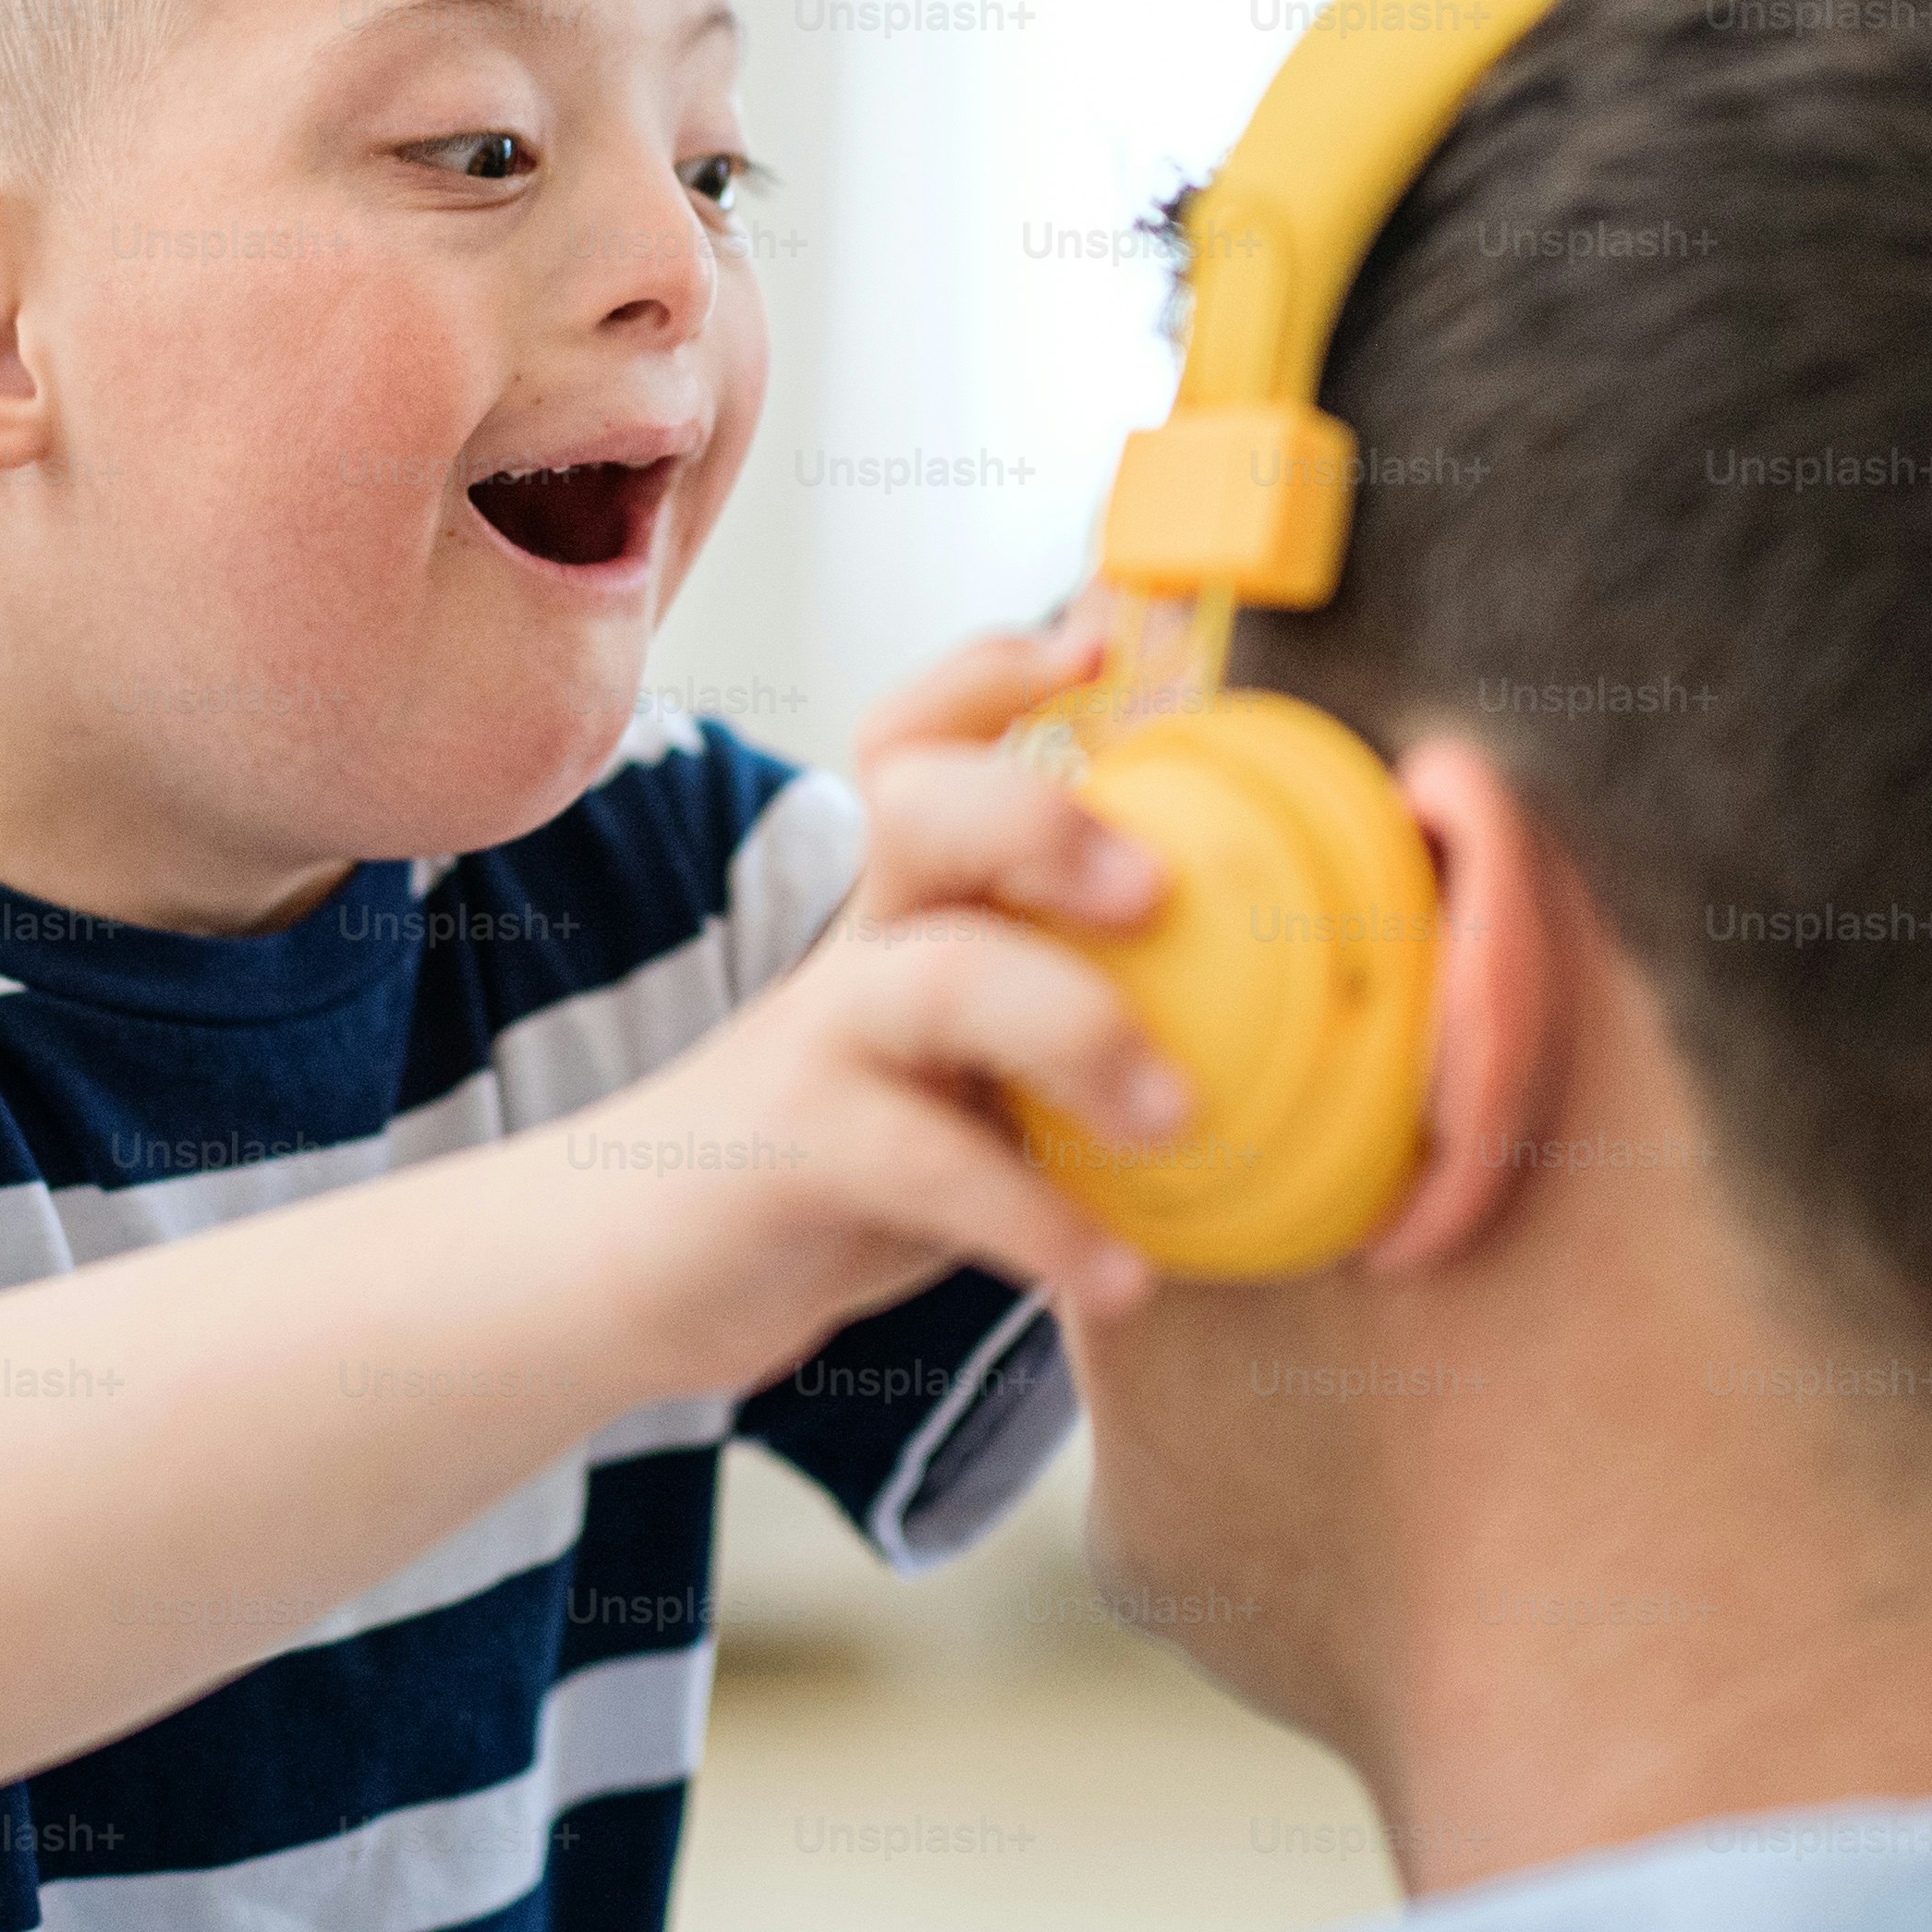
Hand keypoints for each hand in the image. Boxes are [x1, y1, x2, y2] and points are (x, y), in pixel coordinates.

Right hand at [569, 613, 1184, 1388]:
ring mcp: (825, 1040)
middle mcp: (863, 939)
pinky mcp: (801, 1156)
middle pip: (925, 806)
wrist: (658, 1262)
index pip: (921, 739)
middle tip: (1155, 891)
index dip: (994, 677)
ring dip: (1081, 1031)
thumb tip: (1273, 981)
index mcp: (908, 896)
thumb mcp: (955, 1048)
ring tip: (1177, 1120)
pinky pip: (932, 1169)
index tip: (1102, 650)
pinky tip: (1119, 1281)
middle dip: (1045, 817)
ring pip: (942, 978)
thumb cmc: (857, 1138)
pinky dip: (1040, 1226)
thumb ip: (1065, 995)